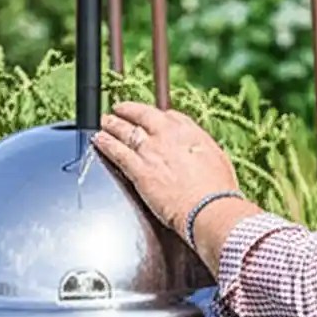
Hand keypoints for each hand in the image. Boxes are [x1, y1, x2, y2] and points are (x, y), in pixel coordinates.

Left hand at [91, 102, 239, 233]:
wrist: (208, 207)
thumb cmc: (218, 190)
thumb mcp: (218, 160)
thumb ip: (202, 150)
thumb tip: (197, 152)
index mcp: (189, 132)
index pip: (169, 116)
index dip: (157, 116)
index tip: (151, 118)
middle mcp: (168, 136)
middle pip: (142, 116)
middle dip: (128, 111)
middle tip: (118, 109)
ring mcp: (151, 151)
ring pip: (125, 132)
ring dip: (112, 125)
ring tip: (104, 122)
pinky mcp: (138, 170)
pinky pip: (117, 152)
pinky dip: (105, 144)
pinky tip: (98, 140)